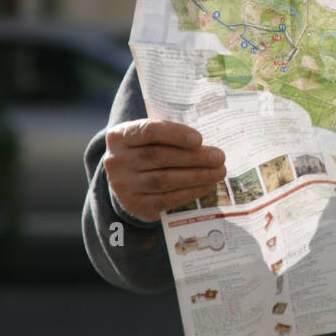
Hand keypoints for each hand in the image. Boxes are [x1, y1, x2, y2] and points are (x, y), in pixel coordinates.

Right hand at [103, 120, 226, 221]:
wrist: (126, 179)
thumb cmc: (146, 149)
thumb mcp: (149, 137)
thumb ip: (169, 134)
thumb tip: (206, 142)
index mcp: (119, 136)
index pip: (149, 131)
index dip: (175, 134)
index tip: (199, 139)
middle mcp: (116, 160)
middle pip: (161, 157)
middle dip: (195, 157)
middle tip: (219, 157)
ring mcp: (123, 185)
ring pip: (165, 179)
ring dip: (197, 176)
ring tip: (219, 172)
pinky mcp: (133, 204)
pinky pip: (166, 198)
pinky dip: (190, 192)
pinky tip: (207, 185)